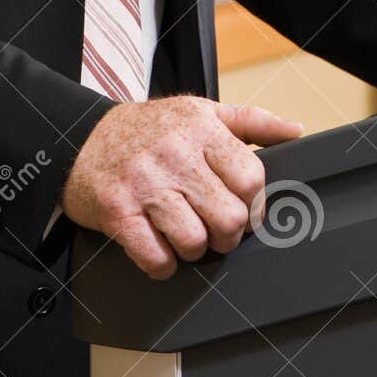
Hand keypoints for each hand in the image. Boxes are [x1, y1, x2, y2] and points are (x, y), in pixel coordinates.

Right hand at [61, 95, 302, 279]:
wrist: (79, 139)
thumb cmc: (147, 130)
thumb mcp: (200, 111)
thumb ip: (251, 122)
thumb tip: (296, 131)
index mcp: (201, 128)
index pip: (251, 178)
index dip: (252, 204)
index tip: (241, 208)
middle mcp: (175, 154)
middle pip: (229, 218)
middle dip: (226, 234)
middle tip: (214, 227)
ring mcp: (145, 184)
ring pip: (196, 242)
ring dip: (193, 249)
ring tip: (183, 233)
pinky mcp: (118, 212)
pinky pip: (157, 259)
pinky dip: (162, 265)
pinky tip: (158, 246)